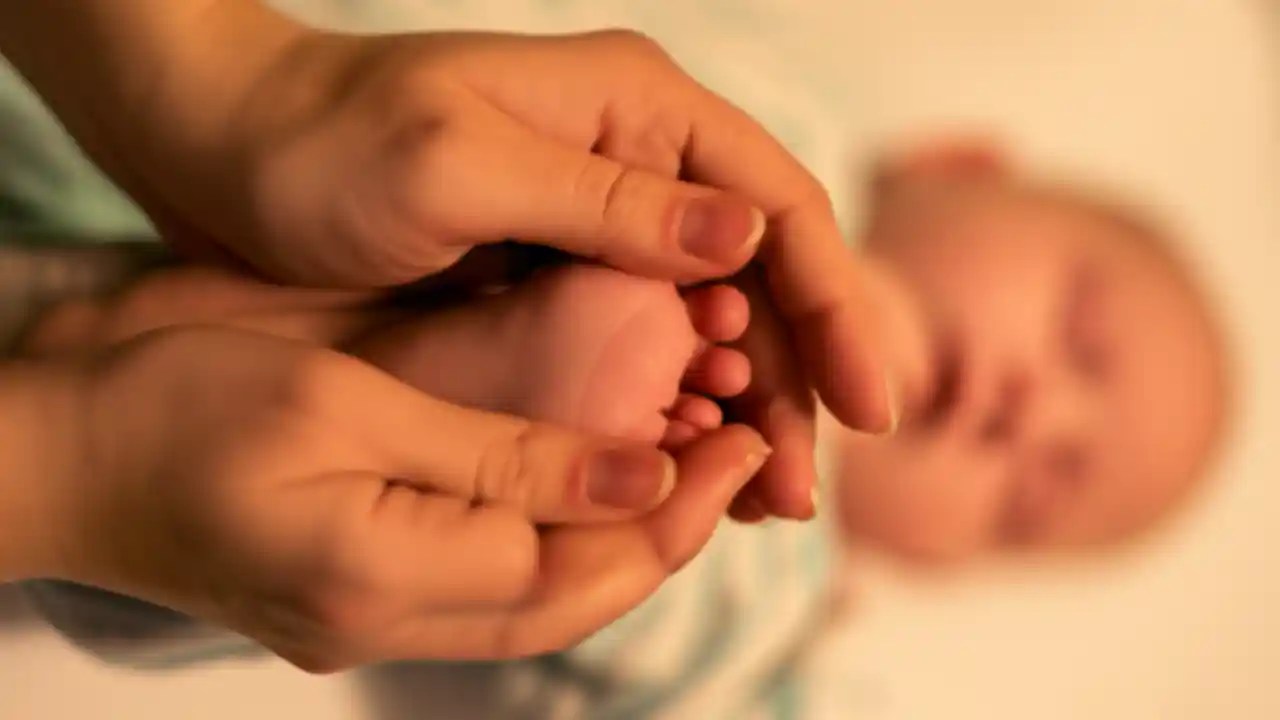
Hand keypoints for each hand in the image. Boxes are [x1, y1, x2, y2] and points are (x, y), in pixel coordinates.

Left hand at [1, 7, 901, 517]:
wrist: (226, 149)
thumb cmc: (320, 146)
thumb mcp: (454, 165)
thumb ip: (601, 200)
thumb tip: (747, 234)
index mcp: (636, 109)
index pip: (778, 206)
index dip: (833, 307)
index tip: (865, 406)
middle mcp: (637, 157)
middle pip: (759, 273)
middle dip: (793, 381)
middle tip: (799, 494)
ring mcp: (602, 214)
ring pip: (711, 314)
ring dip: (745, 404)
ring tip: (759, 501)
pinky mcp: (563, 266)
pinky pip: (650, 337)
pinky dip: (678, 401)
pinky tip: (684, 460)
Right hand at [11, 326, 767, 669]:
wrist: (55, 456)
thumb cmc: (173, 407)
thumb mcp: (342, 403)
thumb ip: (494, 452)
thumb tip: (636, 475)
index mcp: (388, 576)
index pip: (583, 562)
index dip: (677, 507)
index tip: (739, 439)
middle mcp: (389, 622)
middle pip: (576, 601)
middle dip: (670, 533)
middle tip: (734, 448)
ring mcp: (370, 623)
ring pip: (541, 605)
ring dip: (625, 545)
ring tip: (687, 468)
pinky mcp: (356, 602)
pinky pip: (492, 591)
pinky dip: (559, 546)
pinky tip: (589, 491)